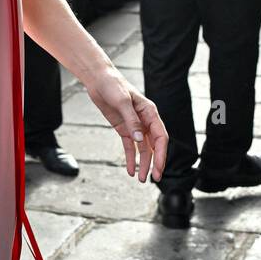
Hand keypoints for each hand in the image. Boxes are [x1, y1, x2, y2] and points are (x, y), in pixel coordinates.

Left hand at [84, 66, 167, 181]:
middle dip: (155, 162)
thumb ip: (131, 120)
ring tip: (142, 179)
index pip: (160, 137)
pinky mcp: (124, 128)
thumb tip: (139, 139)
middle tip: (155, 179)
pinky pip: (130, 147)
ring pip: (143, 149)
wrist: (98, 80)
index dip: (161, 154)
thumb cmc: (113, 85)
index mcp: (150, 113)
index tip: (159, 168)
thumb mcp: (122, 101)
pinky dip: (131, 159)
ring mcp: (134, 126)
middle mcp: (145, 121)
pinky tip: (130, 170)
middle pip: (154, 146)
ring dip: (143, 164)